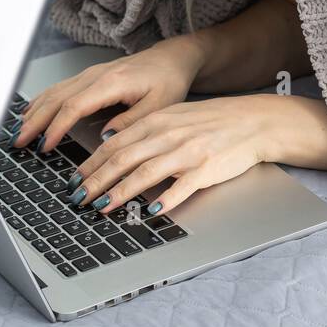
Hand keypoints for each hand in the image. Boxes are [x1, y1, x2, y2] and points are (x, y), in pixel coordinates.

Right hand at [14, 35, 205, 152]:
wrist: (172, 58)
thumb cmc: (168, 80)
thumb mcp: (159, 105)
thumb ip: (131, 121)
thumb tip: (104, 138)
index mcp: (111, 82)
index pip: (75, 106)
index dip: (57, 127)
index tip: (45, 145)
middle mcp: (95, 75)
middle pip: (57, 99)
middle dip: (35, 122)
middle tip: (19, 142)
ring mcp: (90, 74)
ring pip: (54, 93)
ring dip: (34, 112)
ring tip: (18, 131)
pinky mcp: (89, 77)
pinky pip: (60, 88)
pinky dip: (42, 101)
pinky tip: (31, 111)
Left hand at [68, 94, 288, 216]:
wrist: (252, 122)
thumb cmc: (212, 122)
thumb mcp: (173, 116)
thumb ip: (143, 128)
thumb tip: (110, 140)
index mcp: (156, 121)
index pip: (114, 145)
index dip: (90, 165)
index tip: (74, 181)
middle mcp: (167, 135)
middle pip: (122, 160)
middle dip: (95, 181)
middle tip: (77, 198)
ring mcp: (186, 153)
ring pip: (144, 174)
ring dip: (119, 193)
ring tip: (102, 208)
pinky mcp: (205, 170)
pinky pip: (180, 187)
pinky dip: (163, 200)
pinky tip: (150, 211)